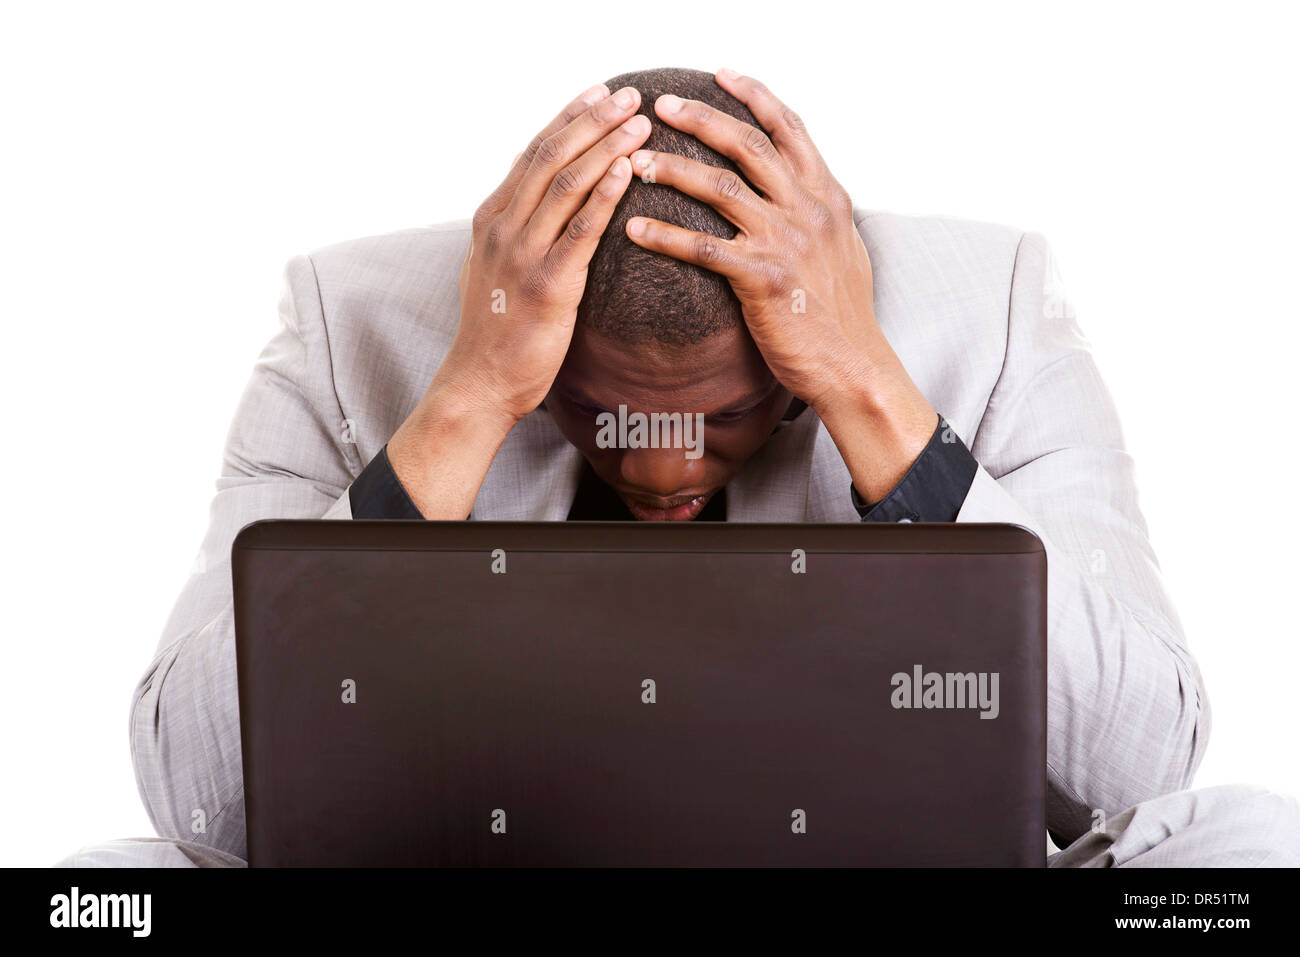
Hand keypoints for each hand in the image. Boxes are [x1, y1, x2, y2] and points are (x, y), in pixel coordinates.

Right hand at [387, 83, 649, 516]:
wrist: (479, 384)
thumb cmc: (495, 332)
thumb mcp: (491, 268)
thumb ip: (512, 229)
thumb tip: (531, 191)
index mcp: (491, 219)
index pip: (533, 153)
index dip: (569, 119)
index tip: (600, 93)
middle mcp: (502, 227)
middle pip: (551, 156)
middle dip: (593, 120)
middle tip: (630, 94)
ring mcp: (522, 254)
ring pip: (567, 184)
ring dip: (607, 148)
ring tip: (640, 123)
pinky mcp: (548, 286)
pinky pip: (581, 231)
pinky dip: (605, 195)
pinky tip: (628, 172)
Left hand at [623, 69, 937, 500]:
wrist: (852, 365)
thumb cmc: (841, 315)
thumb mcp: (843, 249)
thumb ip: (819, 214)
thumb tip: (803, 190)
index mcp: (828, 196)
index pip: (790, 129)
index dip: (754, 97)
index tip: (720, 75)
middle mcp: (810, 209)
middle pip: (748, 146)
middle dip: (701, 119)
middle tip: (659, 105)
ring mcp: (787, 241)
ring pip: (721, 188)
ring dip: (673, 170)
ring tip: (633, 161)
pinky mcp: (763, 278)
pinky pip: (703, 248)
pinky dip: (664, 235)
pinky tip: (633, 229)